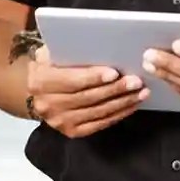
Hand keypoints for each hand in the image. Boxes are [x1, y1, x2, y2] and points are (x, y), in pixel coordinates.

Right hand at [26, 44, 150, 137]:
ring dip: (122, 102)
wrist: (38, 90)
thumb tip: (100, 48)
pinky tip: (132, 105)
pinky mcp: (72, 132)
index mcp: (40, 81)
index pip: (71, 81)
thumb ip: (69, 52)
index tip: (114, 72)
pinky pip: (100, 124)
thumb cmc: (50, 65)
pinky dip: (118, 114)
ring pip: (97, 112)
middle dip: (114, 89)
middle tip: (136, 81)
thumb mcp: (52, 53)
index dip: (93, 77)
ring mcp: (59, 122)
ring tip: (141, 93)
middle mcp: (47, 105)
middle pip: (87, 98)